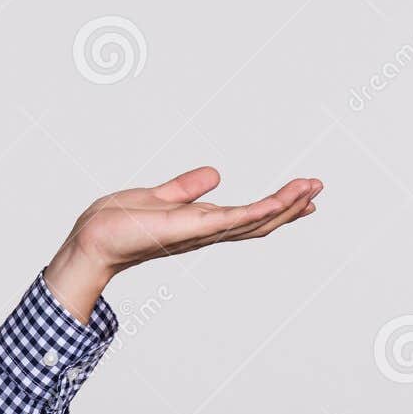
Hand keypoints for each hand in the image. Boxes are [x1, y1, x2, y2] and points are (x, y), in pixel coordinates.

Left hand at [66, 168, 322, 278]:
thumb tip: (215, 174)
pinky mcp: (191, 228)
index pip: (246, 217)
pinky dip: (260, 210)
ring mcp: (201, 232)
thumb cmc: (118, 223)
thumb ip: (187, 188)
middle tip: (318, 189)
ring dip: (285, 206)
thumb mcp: (160, 196)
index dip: (275, 207)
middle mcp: (206, 232)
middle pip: (258, 222)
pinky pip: (233, 220)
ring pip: (253, 221)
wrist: (94, 239)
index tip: (301, 193)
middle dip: (290, 207)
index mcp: (201, 224)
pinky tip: (282, 200)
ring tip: (311, 189)